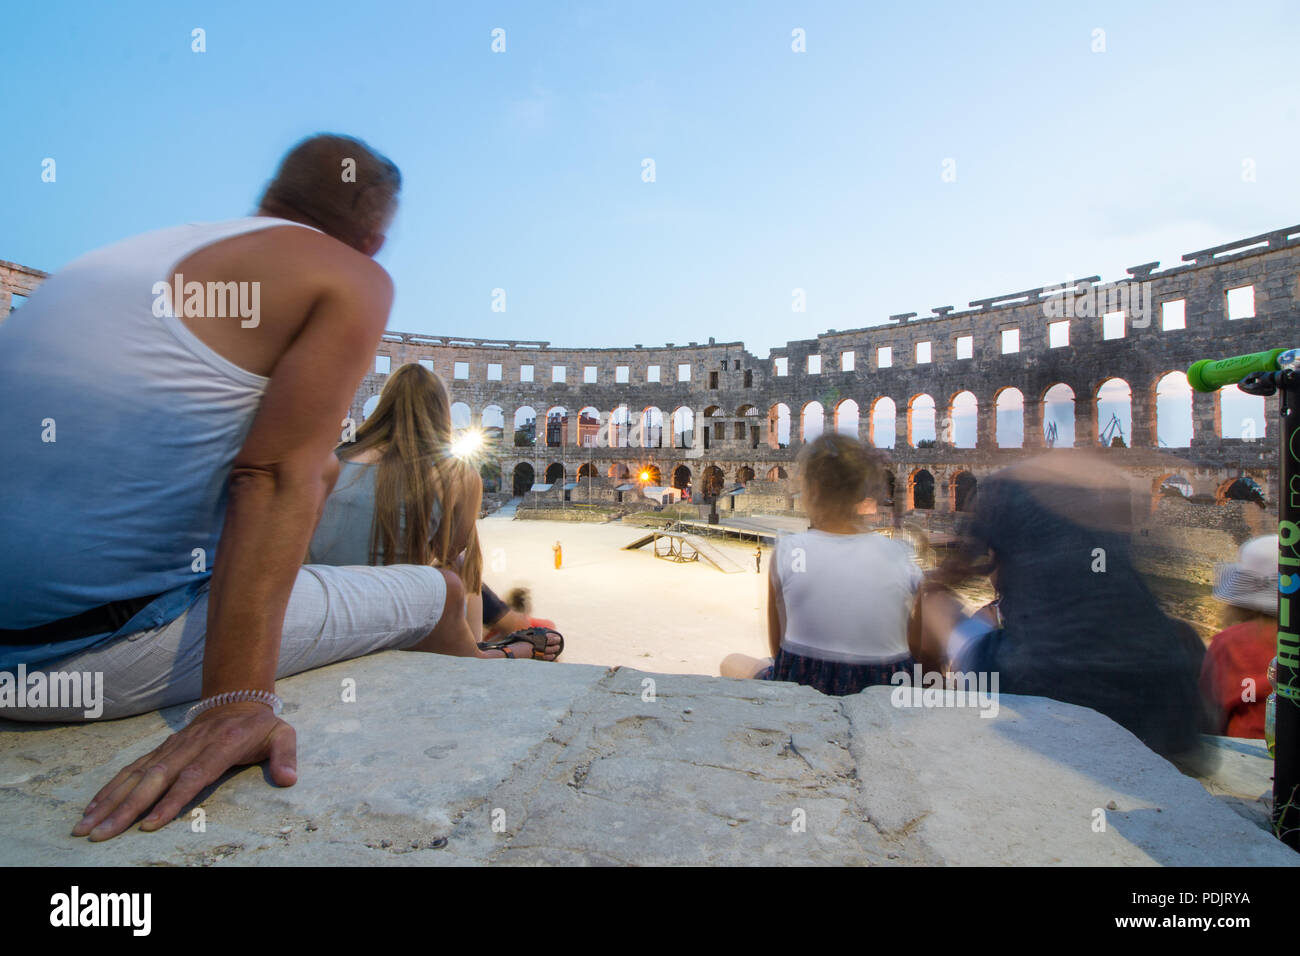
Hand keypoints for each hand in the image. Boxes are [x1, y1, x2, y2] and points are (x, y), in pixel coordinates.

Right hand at [72, 701, 296, 841]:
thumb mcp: (282, 735)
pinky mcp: (159, 751)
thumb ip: (285, 756)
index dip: (171, 800)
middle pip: (155, 779)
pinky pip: (130, 770)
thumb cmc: (260, 725)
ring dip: (110, 802)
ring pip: (136, 775)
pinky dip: (110, 789)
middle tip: (102, 834)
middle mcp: (189, 746)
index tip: (150, 824)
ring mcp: (171, 748)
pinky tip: (92, 808)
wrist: (237, 698)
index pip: (193, 776)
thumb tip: (289, 779)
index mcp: (220, 745)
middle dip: (127, 809)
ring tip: (87, 827)